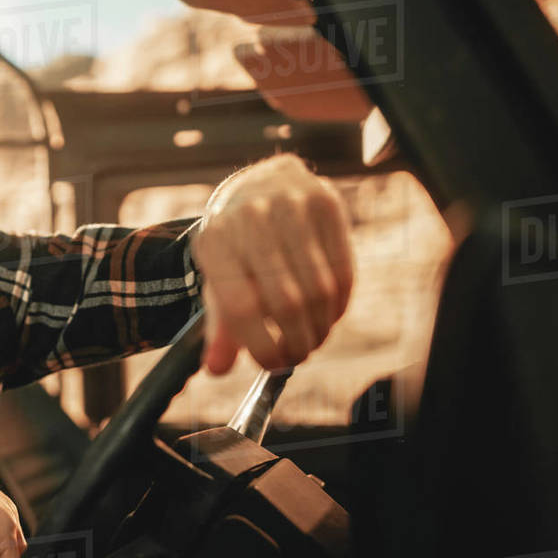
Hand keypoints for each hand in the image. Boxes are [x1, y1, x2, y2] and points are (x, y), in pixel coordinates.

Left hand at [191, 154, 353, 373]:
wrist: (261, 186)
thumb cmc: (238, 248)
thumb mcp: (219, 281)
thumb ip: (219, 328)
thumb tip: (217, 370)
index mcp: (214, 240)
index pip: (240, 308)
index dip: (262, 346)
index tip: (274, 365)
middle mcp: (249, 218)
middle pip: (285, 303)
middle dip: (297, 341)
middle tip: (299, 356)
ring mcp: (289, 205)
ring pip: (318, 289)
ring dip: (321, 327)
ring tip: (313, 338)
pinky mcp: (326, 202)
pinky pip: (343, 270)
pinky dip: (340, 305)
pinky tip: (329, 314)